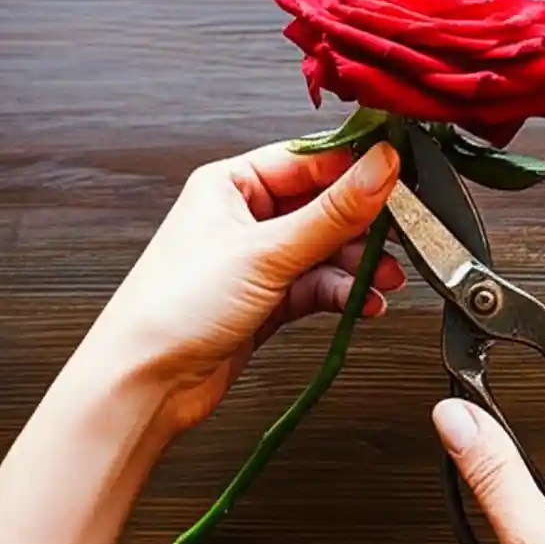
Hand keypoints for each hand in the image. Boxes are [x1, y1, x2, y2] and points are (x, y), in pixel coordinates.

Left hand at [87, 141, 403, 432]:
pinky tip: (362, 303)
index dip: (357, 168)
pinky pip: (317, 286)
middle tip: (402, 235)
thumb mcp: (265, 251)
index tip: (399, 176)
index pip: (309, 160)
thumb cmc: (172, 309)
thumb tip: (380, 166)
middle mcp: (244, 218)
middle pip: (324, 206)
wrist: (143, 383)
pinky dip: (342, 293)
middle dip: (365, 225)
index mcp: (231, 184)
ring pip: (326, 250)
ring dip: (359, 265)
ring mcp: (256, 261)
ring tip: (384, 280)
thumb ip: (333, 211)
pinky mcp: (266, 300)